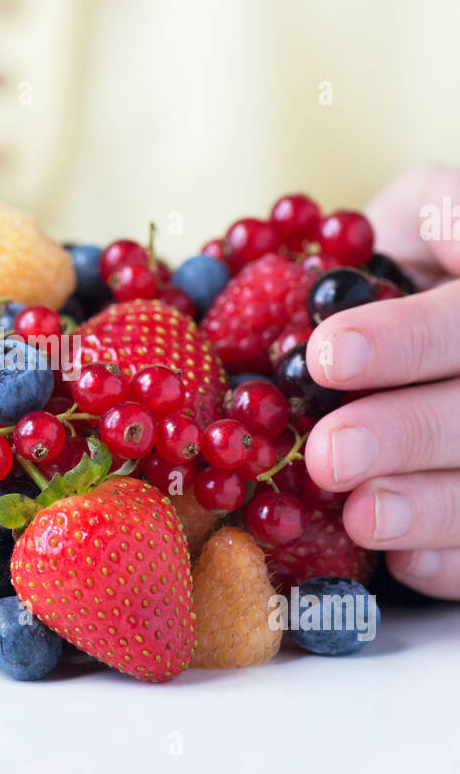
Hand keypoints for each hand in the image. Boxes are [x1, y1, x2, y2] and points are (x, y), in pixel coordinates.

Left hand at [305, 165, 459, 599]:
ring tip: (360, 514)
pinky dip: (453, 561)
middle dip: (410, 432)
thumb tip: (351, 281)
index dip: (408, 340)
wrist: (442, 299)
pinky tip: (403, 561)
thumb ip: (426, 221)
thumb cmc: (427, 254)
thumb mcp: (429, 211)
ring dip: (432, 506)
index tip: (326, 354)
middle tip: (329, 452)